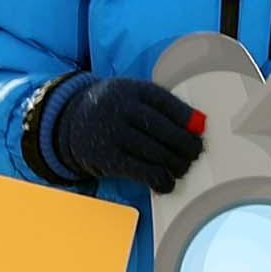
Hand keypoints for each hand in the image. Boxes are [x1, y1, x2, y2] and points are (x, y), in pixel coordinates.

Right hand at [49, 75, 205, 191]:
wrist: (70, 122)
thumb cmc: (114, 110)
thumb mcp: (133, 96)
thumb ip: (163, 106)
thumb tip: (199, 125)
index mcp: (131, 89)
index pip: (167, 103)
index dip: (188, 119)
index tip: (200, 130)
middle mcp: (121, 108)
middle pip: (165, 131)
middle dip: (187, 146)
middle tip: (194, 154)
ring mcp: (112, 133)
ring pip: (158, 154)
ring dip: (177, 165)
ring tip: (181, 168)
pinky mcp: (107, 158)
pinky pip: (143, 172)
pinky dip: (161, 180)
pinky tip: (166, 182)